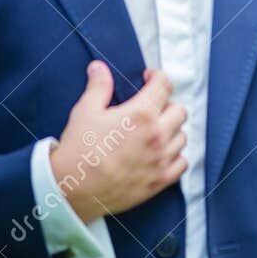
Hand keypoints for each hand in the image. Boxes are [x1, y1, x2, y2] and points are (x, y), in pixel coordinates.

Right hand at [50, 63, 188, 222]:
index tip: (149, 78)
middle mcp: (158, 135)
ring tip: (155, 131)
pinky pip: (182, 163)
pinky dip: (176, 156)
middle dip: (166, 104)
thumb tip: (99, 68)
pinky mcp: (160, 180)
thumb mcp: (85, 111)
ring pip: (182, 137)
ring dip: (172, 130)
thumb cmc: (79, 149)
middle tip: (151, 107)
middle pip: (179, 111)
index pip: (164, 85)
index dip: (157, 77)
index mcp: (142, 114)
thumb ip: (98, 87)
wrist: (73, 189)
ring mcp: (161, 159)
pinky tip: (162, 154)